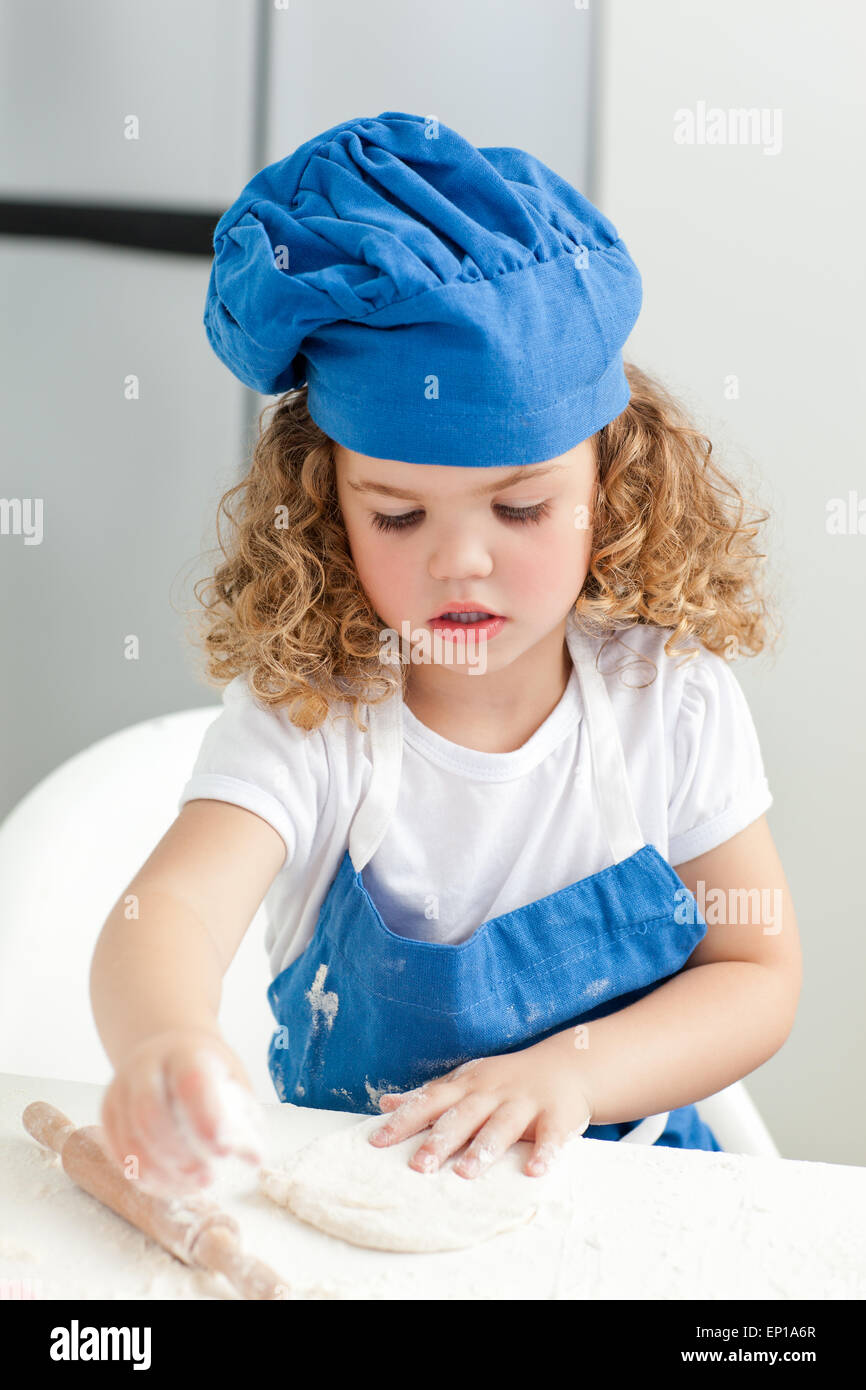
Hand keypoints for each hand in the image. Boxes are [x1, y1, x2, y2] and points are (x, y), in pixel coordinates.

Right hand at [100, 1027, 261, 1195]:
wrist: (165, 1047)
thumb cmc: (205, 1067)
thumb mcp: (230, 1076)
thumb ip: (243, 1114)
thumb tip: (255, 1160)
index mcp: (182, 1051)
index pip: (190, 1081)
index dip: (205, 1118)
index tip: (224, 1152)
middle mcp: (144, 1066)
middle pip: (149, 1112)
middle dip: (177, 1154)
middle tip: (207, 1177)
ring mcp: (121, 1089)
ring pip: (130, 1137)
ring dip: (159, 1172)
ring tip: (192, 1186)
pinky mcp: (108, 1112)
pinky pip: (118, 1149)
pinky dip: (143, 1175)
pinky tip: (169, 1186)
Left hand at [369, 1034, 592, 1178]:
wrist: (566, 1064)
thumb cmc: (506, 1079)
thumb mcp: (466, 1081)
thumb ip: (428, 1095)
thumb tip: (385, 1103)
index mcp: (468, 1085)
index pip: (431, 1102)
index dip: (405, 1121)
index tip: (378, 1142)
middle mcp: (493, 1092)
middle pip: (463, 1116)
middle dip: (440, 1140)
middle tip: (417, 1166)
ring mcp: (525, 1102)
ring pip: (502, 1126)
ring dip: (484, 1148)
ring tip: (464, 1173)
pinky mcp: (557, 1115)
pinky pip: (551, 1135)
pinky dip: (545, 1152)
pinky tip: (534, 1171)